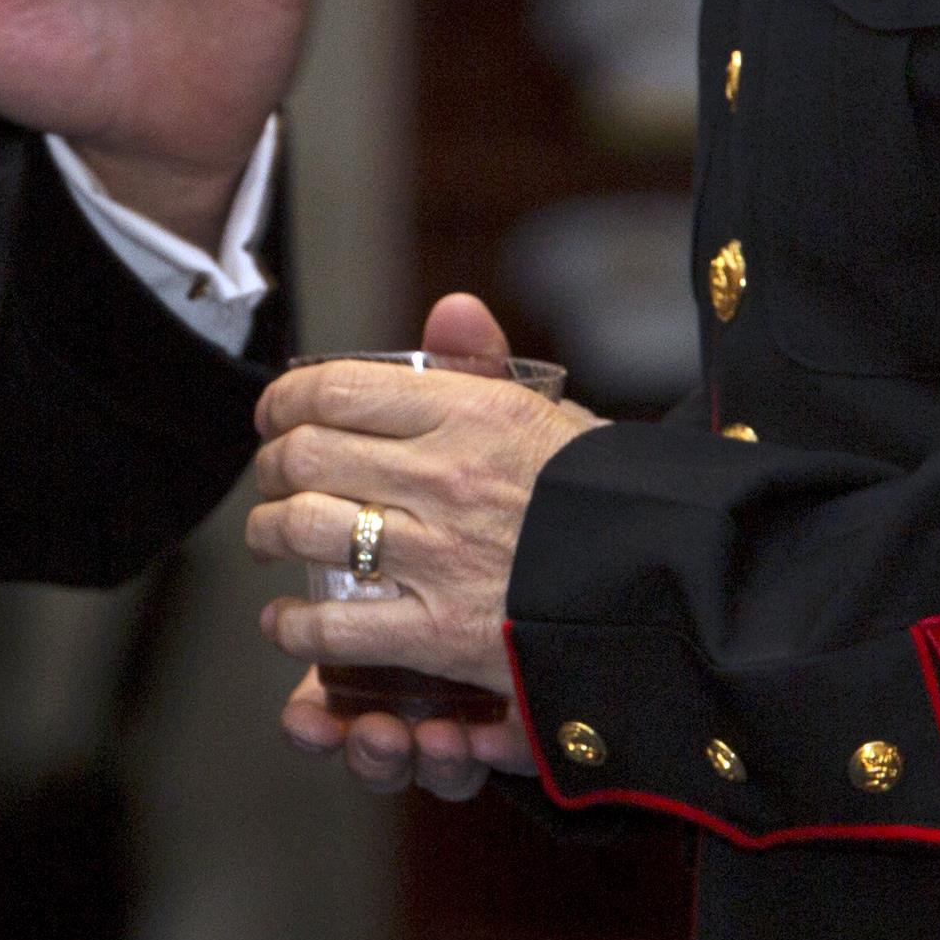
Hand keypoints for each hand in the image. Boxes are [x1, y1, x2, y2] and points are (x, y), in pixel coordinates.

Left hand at [249, 292, 598, 798]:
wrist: (670, 583)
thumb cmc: (607, 501)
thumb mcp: (554, 412)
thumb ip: (486, 363)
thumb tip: (448, 308)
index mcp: (473, 412)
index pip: (336, 389)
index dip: (285, 401)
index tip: (278, 415)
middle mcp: (446, 476)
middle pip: (304, 455)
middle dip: (271, 467)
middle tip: (273, 479)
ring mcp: (438, 555)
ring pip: (302, 529)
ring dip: (269, 535)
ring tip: (272, 539)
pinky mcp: (439, 632)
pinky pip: (332, 627)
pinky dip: (294, 625)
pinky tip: (289, 619)